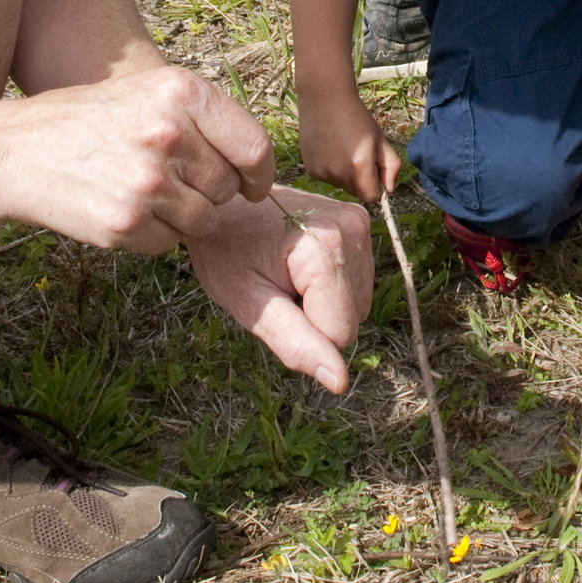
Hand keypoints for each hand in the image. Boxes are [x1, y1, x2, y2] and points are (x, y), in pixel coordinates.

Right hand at [0, 67, 275, 252]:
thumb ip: (201, 119)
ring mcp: (148, 181)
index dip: (260, 174)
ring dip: (183, 218)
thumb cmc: (87, 120)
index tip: (252, 185)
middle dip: (208, 193)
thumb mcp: (147, 93)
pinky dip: (152, 236)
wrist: (12, 151)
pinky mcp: (126, 223)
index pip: (254, 146)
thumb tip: (258, 163)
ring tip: (143, 193)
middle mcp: (170, 133)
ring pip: (204, 222)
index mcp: (181, 91)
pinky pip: (169, 244)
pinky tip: (121, 209)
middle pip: (228, 188)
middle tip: (168, 180)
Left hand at [187, 186, 373, 391]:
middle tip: (275, 284)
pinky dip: (330, 286)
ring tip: (284, 271)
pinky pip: (356, 282)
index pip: (340, 334)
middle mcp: (354, 228)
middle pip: (352, 318)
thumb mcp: (247, 302)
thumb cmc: (224, 249)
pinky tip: (298, 262)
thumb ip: (295, 343)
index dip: (303, 331)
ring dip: (322, 302)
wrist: (221, 200)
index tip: (272, 297)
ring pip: (357, 303)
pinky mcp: (359, 222)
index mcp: (327, 246)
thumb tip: (340, 382)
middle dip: (315, 316)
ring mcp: (360, 221)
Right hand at [298, 85, 403, 201]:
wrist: (324, 99)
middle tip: (358, 153)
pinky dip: (331, 169)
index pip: (371, 197)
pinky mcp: (310, 169)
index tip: (375, 170)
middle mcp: (338, 173)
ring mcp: (322, 172)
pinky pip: (327, 178)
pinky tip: (330, 148)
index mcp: (359, 165)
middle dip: (361, 180)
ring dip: (345, 174)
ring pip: (341, 185)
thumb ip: (391, 166)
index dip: (376, 186)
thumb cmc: (357, 117)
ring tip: (343, 148)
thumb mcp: (380, 139)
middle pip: (356, 192)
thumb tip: (389, 190)